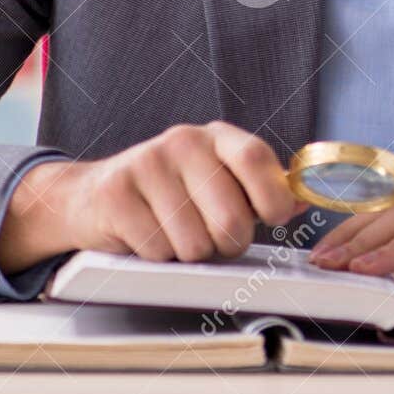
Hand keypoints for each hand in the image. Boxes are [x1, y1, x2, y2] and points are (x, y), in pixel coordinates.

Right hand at [0, 122, 303, 273]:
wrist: (93, 195)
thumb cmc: (169, 193)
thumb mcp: (215, 178)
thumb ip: (257, 189)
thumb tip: (299, 202)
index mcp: (216, 137)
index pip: (258, 160)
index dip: (272, 199)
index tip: (271, 219)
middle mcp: (183, 142)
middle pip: (231, 219)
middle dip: (227, 243)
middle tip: (211, 235)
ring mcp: (147, 164)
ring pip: (195, 244)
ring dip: (188, 253)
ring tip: (174, 232)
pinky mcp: (117, 194)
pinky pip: (158, 250)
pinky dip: (157, 256)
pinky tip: (146, 234)